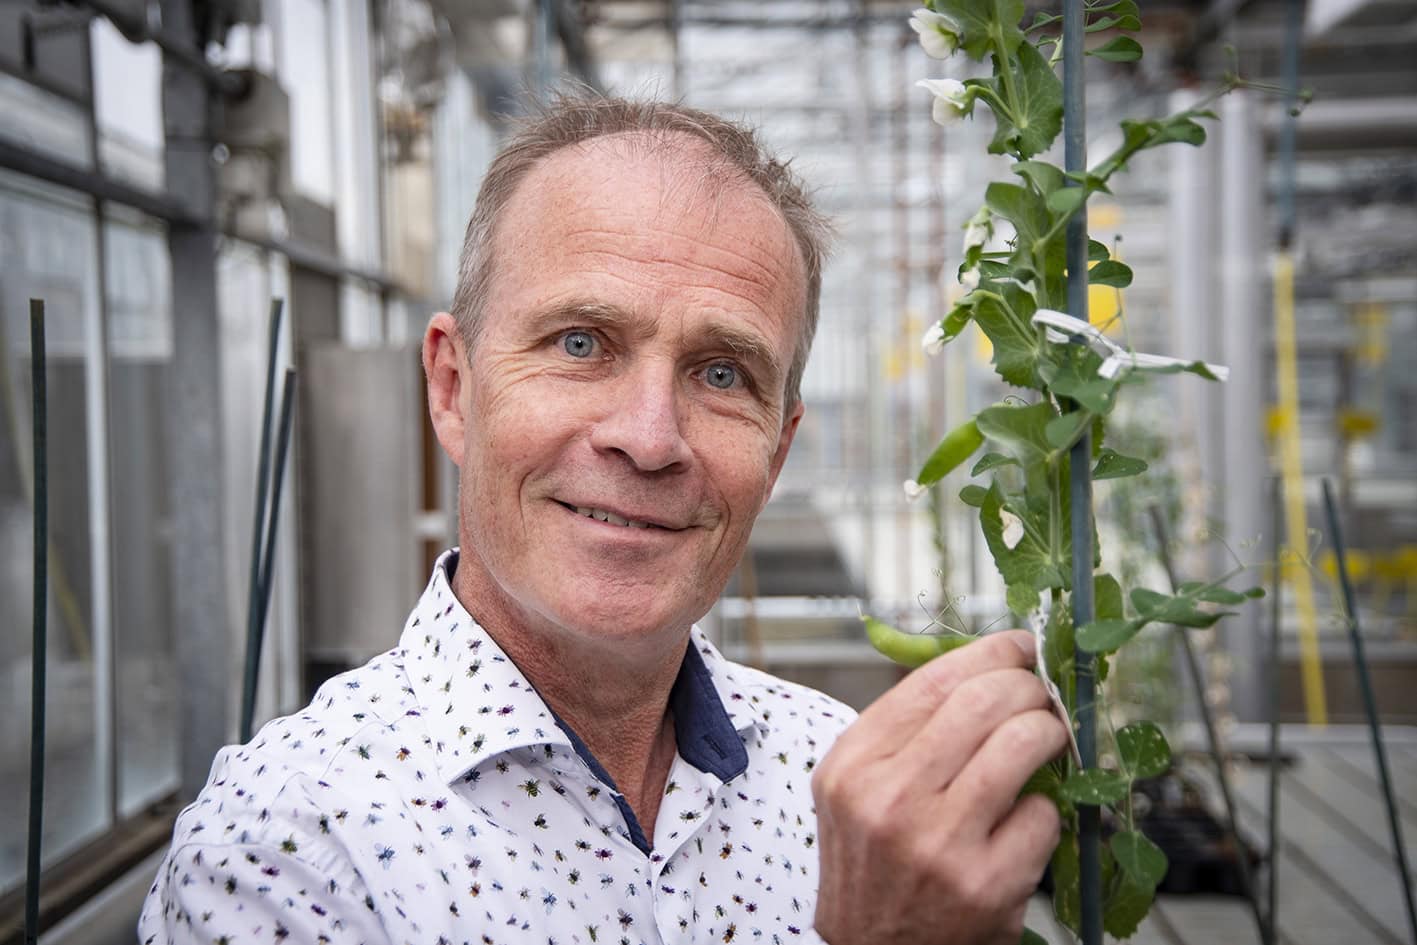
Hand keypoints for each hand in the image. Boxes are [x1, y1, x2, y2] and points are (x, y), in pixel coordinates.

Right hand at [811, 630, 1066, 944]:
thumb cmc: (873, 864)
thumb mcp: (858, 787)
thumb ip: (906, 731)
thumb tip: (985, 669)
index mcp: (854, 763)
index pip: (935, 680)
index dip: (991, 652)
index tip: (1020, 647)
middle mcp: (889, 798)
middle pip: (986, 700)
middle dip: (1030, 687)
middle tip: (1041, 696)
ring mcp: (938, 842)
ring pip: (1023, 743)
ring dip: (1050, 733)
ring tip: (1049, 740)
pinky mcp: (986, 884)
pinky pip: (1044, 814)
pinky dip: (1046, 811)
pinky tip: (1024, 821)